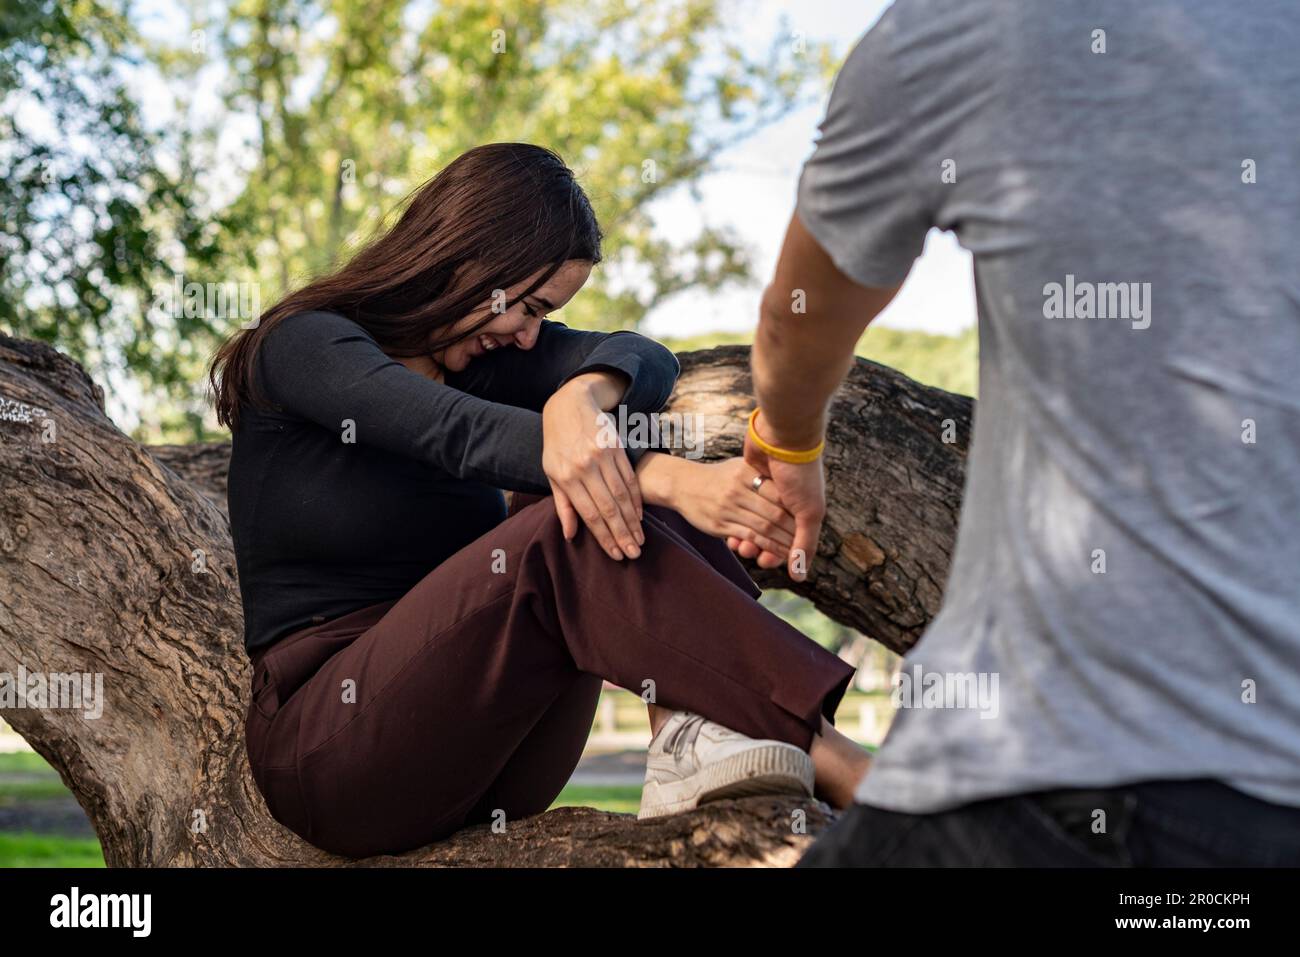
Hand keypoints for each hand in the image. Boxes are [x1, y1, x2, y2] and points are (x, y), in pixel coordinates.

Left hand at [541, 375, 643, 559]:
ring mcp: (603, 457)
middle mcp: (585, 468)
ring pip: (622, 495)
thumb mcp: (552, 473)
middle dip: (622, 534)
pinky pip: (629, 478)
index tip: (616, 554)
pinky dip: (636, 499)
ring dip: (633, 520)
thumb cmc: (557, 445)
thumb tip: (570, 535)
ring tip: (640, 539)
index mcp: (567, 477)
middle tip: (634, 553)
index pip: (589, 514)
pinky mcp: (617, 448)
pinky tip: (641, 515)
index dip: (604, 537)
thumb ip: (563, 504)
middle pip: (608, 508)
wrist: (570, 405)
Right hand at [665, 457, 796, 563]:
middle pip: (775, 513)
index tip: (810, 519)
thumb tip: (791, 487)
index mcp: (747, 472)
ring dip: (784, 542)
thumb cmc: (719, 478)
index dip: (797, 508)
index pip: (779, 493)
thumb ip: (762, 476)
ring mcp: (729, 507)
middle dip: (795, 530)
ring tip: (798, 551)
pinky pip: (749, 537)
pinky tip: (779, 553)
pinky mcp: (720, 524)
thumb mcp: (740, 468)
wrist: (684, 485)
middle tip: (809, 540)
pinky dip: (767, 547)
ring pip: (764, 528)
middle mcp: (738, 489)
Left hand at [740, 419, 825, 580]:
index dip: (776, 555)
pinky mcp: (751, 479)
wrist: (784, 435)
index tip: (762, 560)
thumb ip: (804, 544)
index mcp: (803, 511)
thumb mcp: (808, 512)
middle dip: (758, 546)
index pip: (788, 543)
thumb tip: (799, 576)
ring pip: (753, 523)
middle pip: (769, 536)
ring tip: (735, 541)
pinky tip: (727, 525)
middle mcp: (787, 503)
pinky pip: (742, 506)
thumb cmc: (800, 473)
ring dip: (745, 535)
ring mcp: (768, 490)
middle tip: (744, 550)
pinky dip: (736, 517)